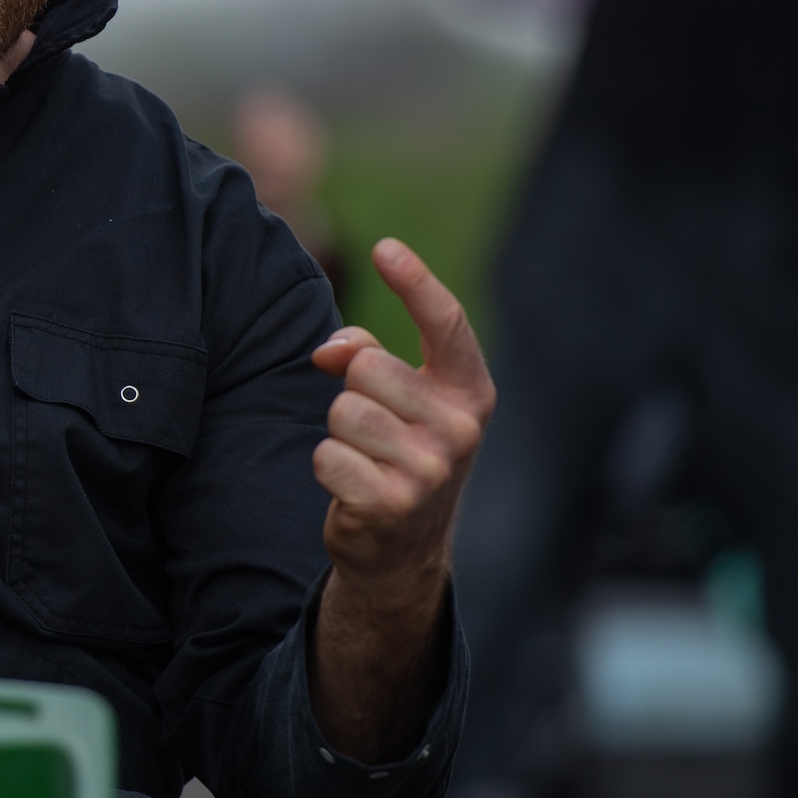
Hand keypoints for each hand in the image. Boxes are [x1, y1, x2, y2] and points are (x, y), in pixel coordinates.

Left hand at [311, 239, 496, 594]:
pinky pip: (327, 455)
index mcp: (470, 391)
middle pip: (368, 367)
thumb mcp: (398, 400)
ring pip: (343, 410)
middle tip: (372, 428)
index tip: (385, 248)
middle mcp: (461, 428)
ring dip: (338, 432)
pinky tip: (353, 488)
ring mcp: (431, 470)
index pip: (447, 324)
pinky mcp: (392, 504)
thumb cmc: (397, 451)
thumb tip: (330, 350)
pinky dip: (328, 468)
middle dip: (352, 390)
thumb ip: (364, 353)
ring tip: (364, 458)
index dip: (415, 282)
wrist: (403, 549)